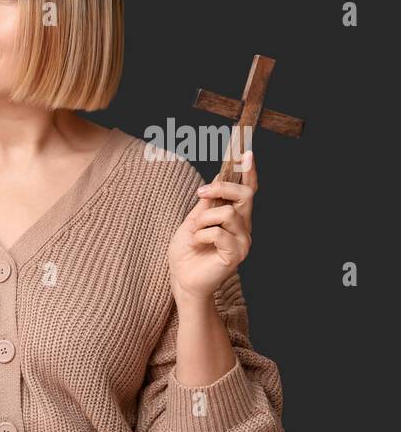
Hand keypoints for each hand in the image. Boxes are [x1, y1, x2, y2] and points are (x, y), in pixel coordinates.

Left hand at [167, 148, 257, 303]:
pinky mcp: (236, 255)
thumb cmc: (186, 253)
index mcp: (235, 218)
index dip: (249, 171)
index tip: (246, 151)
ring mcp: (243, 242)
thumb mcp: (193, 220)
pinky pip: (219, 232)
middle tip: (201, 192)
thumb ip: (207, 202)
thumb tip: (218, 177)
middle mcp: (244, 228)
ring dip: (204, 219)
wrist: (181, 280)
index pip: (248, 191)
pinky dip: (201, 235)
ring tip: (195, 232)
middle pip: (245, 195)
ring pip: (228, 213)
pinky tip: (197, 244)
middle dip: (222, 188)